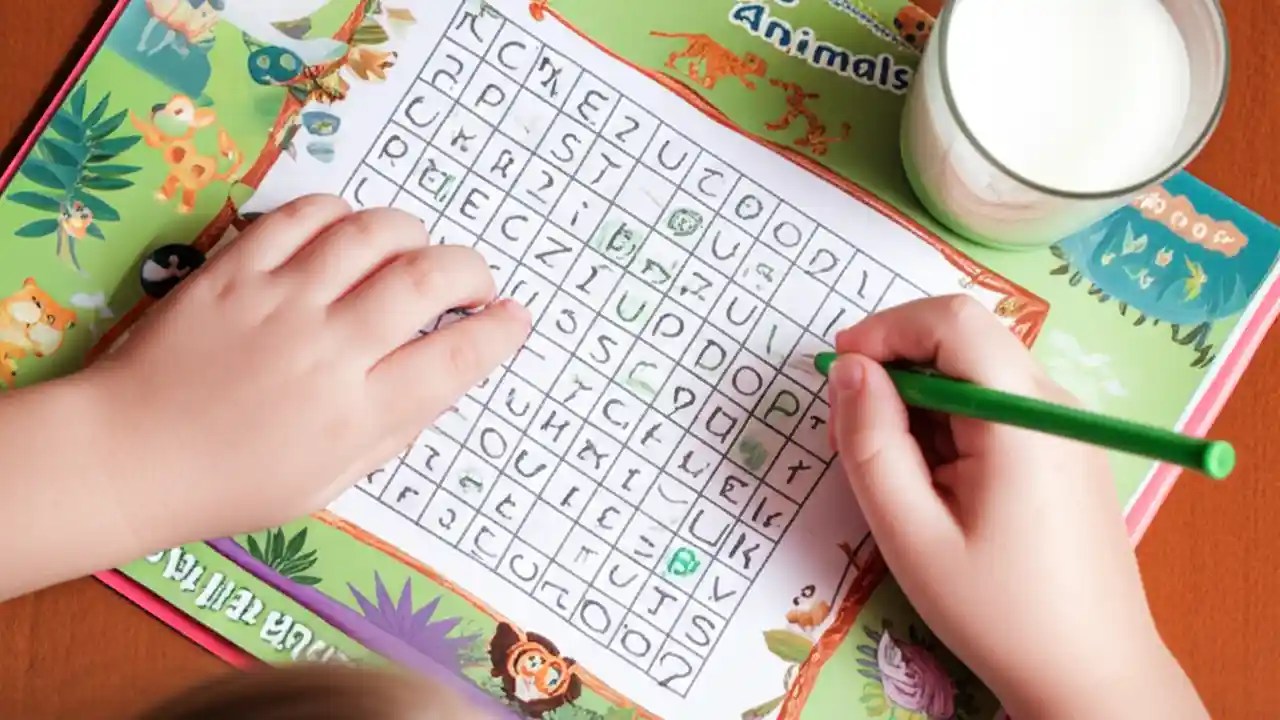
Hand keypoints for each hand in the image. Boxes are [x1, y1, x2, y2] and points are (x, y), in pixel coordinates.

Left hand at [88, 194, 529, 547]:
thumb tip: (444, 376)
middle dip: (471, 271)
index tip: (513, 319)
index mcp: (357, 414)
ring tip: (414, 252)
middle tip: (473, 282)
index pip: (456, 357)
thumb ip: (392, 428)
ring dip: (412, 234)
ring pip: (373, 233)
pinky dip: (341, 215)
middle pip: (427, 279)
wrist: (128, 457)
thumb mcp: (330, 482)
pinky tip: (348, 235)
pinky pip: (304, 216)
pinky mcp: (235, 269)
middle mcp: (328, 350)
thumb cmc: (232, 483)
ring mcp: (280, 302)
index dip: (499, 331)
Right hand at [828, 296, 1204, 718]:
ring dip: (919, 404)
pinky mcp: (1064, 452)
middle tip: (851, 437)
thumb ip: (872, 442)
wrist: (1091, 677)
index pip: (952, 321)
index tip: (837, 372)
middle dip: (895, 371)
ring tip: (892, 477)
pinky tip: (933, 488)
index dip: (885, 329)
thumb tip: (848, 369)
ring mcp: (1066, 428)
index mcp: (1022, 416)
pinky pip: (995, 410)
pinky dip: (949, 428)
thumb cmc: (997, 612)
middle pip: (963, 344)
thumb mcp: (911, 532)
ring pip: (975, 377)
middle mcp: (1054, 405)